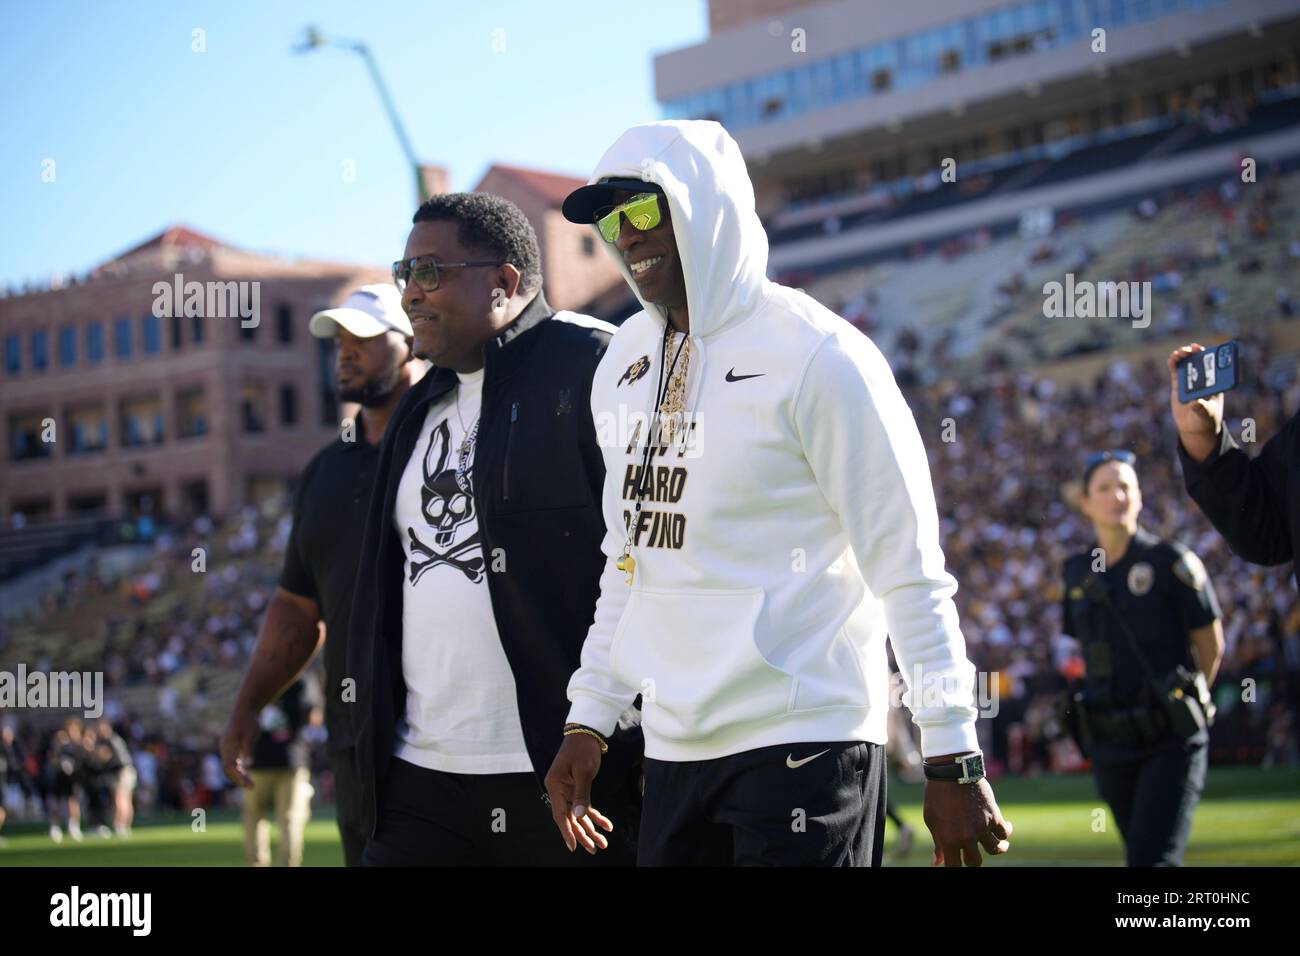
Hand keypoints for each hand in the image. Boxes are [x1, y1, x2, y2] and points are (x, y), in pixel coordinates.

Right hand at [220, 707, 257, 787]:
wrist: (246, 709)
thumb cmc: (248, 721)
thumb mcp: (250, 735)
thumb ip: (248, 750)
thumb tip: (249, 765)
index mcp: (227, 746)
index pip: (230, 766)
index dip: (238, 776)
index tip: (248, 784)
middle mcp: (225, 748)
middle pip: (229, 768)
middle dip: (239, 778)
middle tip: (251, 787)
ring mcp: (229, 748)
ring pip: (231, 766)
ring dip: (239, 775)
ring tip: (250, 784)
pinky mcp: (234, 746)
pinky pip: (235, 761)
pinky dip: (240, 768)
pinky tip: (246, 773)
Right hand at [544, 733, 612, 853]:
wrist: (586, 732)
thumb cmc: (583, 749)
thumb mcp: (584, 771)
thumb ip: (581, 794)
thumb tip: (579, 816)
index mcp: (555, 786)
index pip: (560, 814)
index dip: (567, 831)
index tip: (574, 846)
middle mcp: (559, 790)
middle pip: (569, 817)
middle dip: (583, 834)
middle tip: (595, 849)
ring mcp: (568, 790)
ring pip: (578, 814)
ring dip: (590, 828)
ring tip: (602, 843)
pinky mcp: (577, 787)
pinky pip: (585, 805)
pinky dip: (596, 815)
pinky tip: (607, 825)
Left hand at [923, 777, 1012, 866]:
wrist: (951, 772)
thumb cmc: (937, 796)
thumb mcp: (932, 819)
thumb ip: (938, 842)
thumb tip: (937, 863)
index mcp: (949, 840)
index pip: (955, 867)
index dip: (955, 869)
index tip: (957, 866)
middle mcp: (967, 837)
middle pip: (975, 862)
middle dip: (973, 861)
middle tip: (973, 858)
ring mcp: (982, 827)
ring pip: (996, 849)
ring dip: (999, 849)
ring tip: (1001, 847)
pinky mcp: (993, 816)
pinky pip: (1005, 832)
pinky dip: (1007, 834)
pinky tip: (1006, 831)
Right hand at [1167, 343, 1224, 462]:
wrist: (1194, 427)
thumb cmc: (1206, 420)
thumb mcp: (1206, 415)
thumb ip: (1202, 409)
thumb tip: (1195, 403)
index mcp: (1215, 384)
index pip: (1216, 367)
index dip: (1214, 357)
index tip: (1212, 352)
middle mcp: (1203, 379)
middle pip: (1201, 361)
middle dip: (1198, 352)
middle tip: (1193, 348)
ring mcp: (1190, 380)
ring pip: (1188, 364)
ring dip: (1184, 355)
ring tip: (1180, 352)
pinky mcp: (1179, 384)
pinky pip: (1176, 371)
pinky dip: (1174, 364)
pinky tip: (1172, 359)